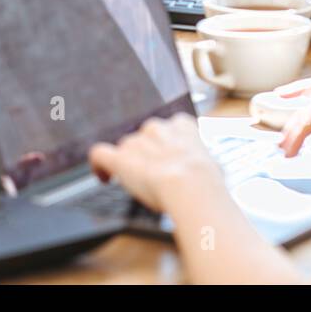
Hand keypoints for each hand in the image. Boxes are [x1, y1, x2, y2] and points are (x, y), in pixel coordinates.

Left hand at [89, 114, 226, 213]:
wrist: (190, 185)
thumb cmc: (206, 181)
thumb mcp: (212, 164)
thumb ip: (200, 162)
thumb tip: (205, 175)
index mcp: (181, 126)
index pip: (172, 126)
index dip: (167, 143)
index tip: (167, 156)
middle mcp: (156, 128)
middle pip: (144, 138)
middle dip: (147, 155)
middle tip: (154, 175)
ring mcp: (135, 143)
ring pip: (126, 149)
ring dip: (129, 164)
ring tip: (137, 184)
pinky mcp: (119, 159)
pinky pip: (100, 154)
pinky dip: (98, 165)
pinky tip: (102, 177)